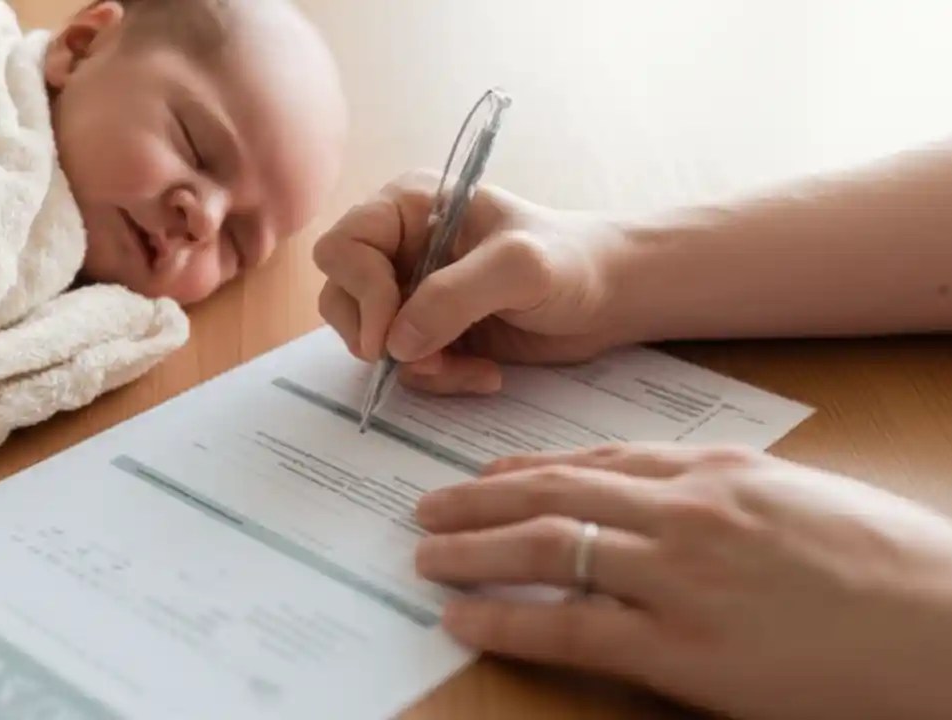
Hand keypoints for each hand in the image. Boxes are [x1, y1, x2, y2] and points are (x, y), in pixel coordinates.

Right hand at [313, 170, 633, 394]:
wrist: (611, 297)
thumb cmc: (572, 262)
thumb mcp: (518, 268)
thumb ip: (453, 297)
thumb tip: (395, 343)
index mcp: (409, 207)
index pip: (343, 247)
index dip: (359, 293)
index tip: (392, 334)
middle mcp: (399, 246)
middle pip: (341, 297)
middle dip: (380, 338)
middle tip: (425, 359)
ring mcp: (411, 292)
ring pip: (370, 341)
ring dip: (416, 366)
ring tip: (468, 368)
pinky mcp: (430, 332)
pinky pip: (405, 366)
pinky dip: (439, 379)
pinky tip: (484, 372)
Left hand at [414, 444, 951, 719]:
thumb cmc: (898, 566)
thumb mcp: (803, 499)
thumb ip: (726, 492)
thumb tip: (666, 494)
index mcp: (719, 470)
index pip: (597, 458)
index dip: (528, 468)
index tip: (486, 476)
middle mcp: (687, 509)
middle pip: (555, 491)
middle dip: (479, 498)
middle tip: (428, 507)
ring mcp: (680, 574)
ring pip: (546, 544)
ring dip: (473, 548)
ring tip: (427, 554)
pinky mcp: (683, 646)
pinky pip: (568, 622)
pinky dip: (506, 615)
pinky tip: (464, 615)